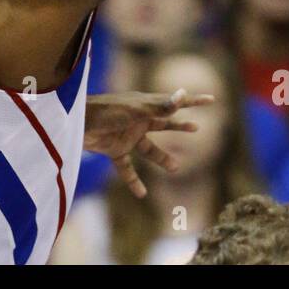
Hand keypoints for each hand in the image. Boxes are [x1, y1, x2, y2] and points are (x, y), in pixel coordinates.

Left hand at [83, 89, 213, 197]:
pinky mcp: (114, 149)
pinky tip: (142, 194)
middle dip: (179, 125)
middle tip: (196, 128)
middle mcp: (138, 119)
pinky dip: (133, 180)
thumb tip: (184, 94)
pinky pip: (127, 167)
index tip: (212, 100)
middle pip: (164, 123)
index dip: (193, 101)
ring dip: (161, 158)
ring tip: (176, 168)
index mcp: (145, 105)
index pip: (174, 103)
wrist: (76, 122)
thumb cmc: (107, 110)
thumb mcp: (136, 109)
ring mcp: (127, 135)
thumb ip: (160, 106)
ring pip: (149, 149)